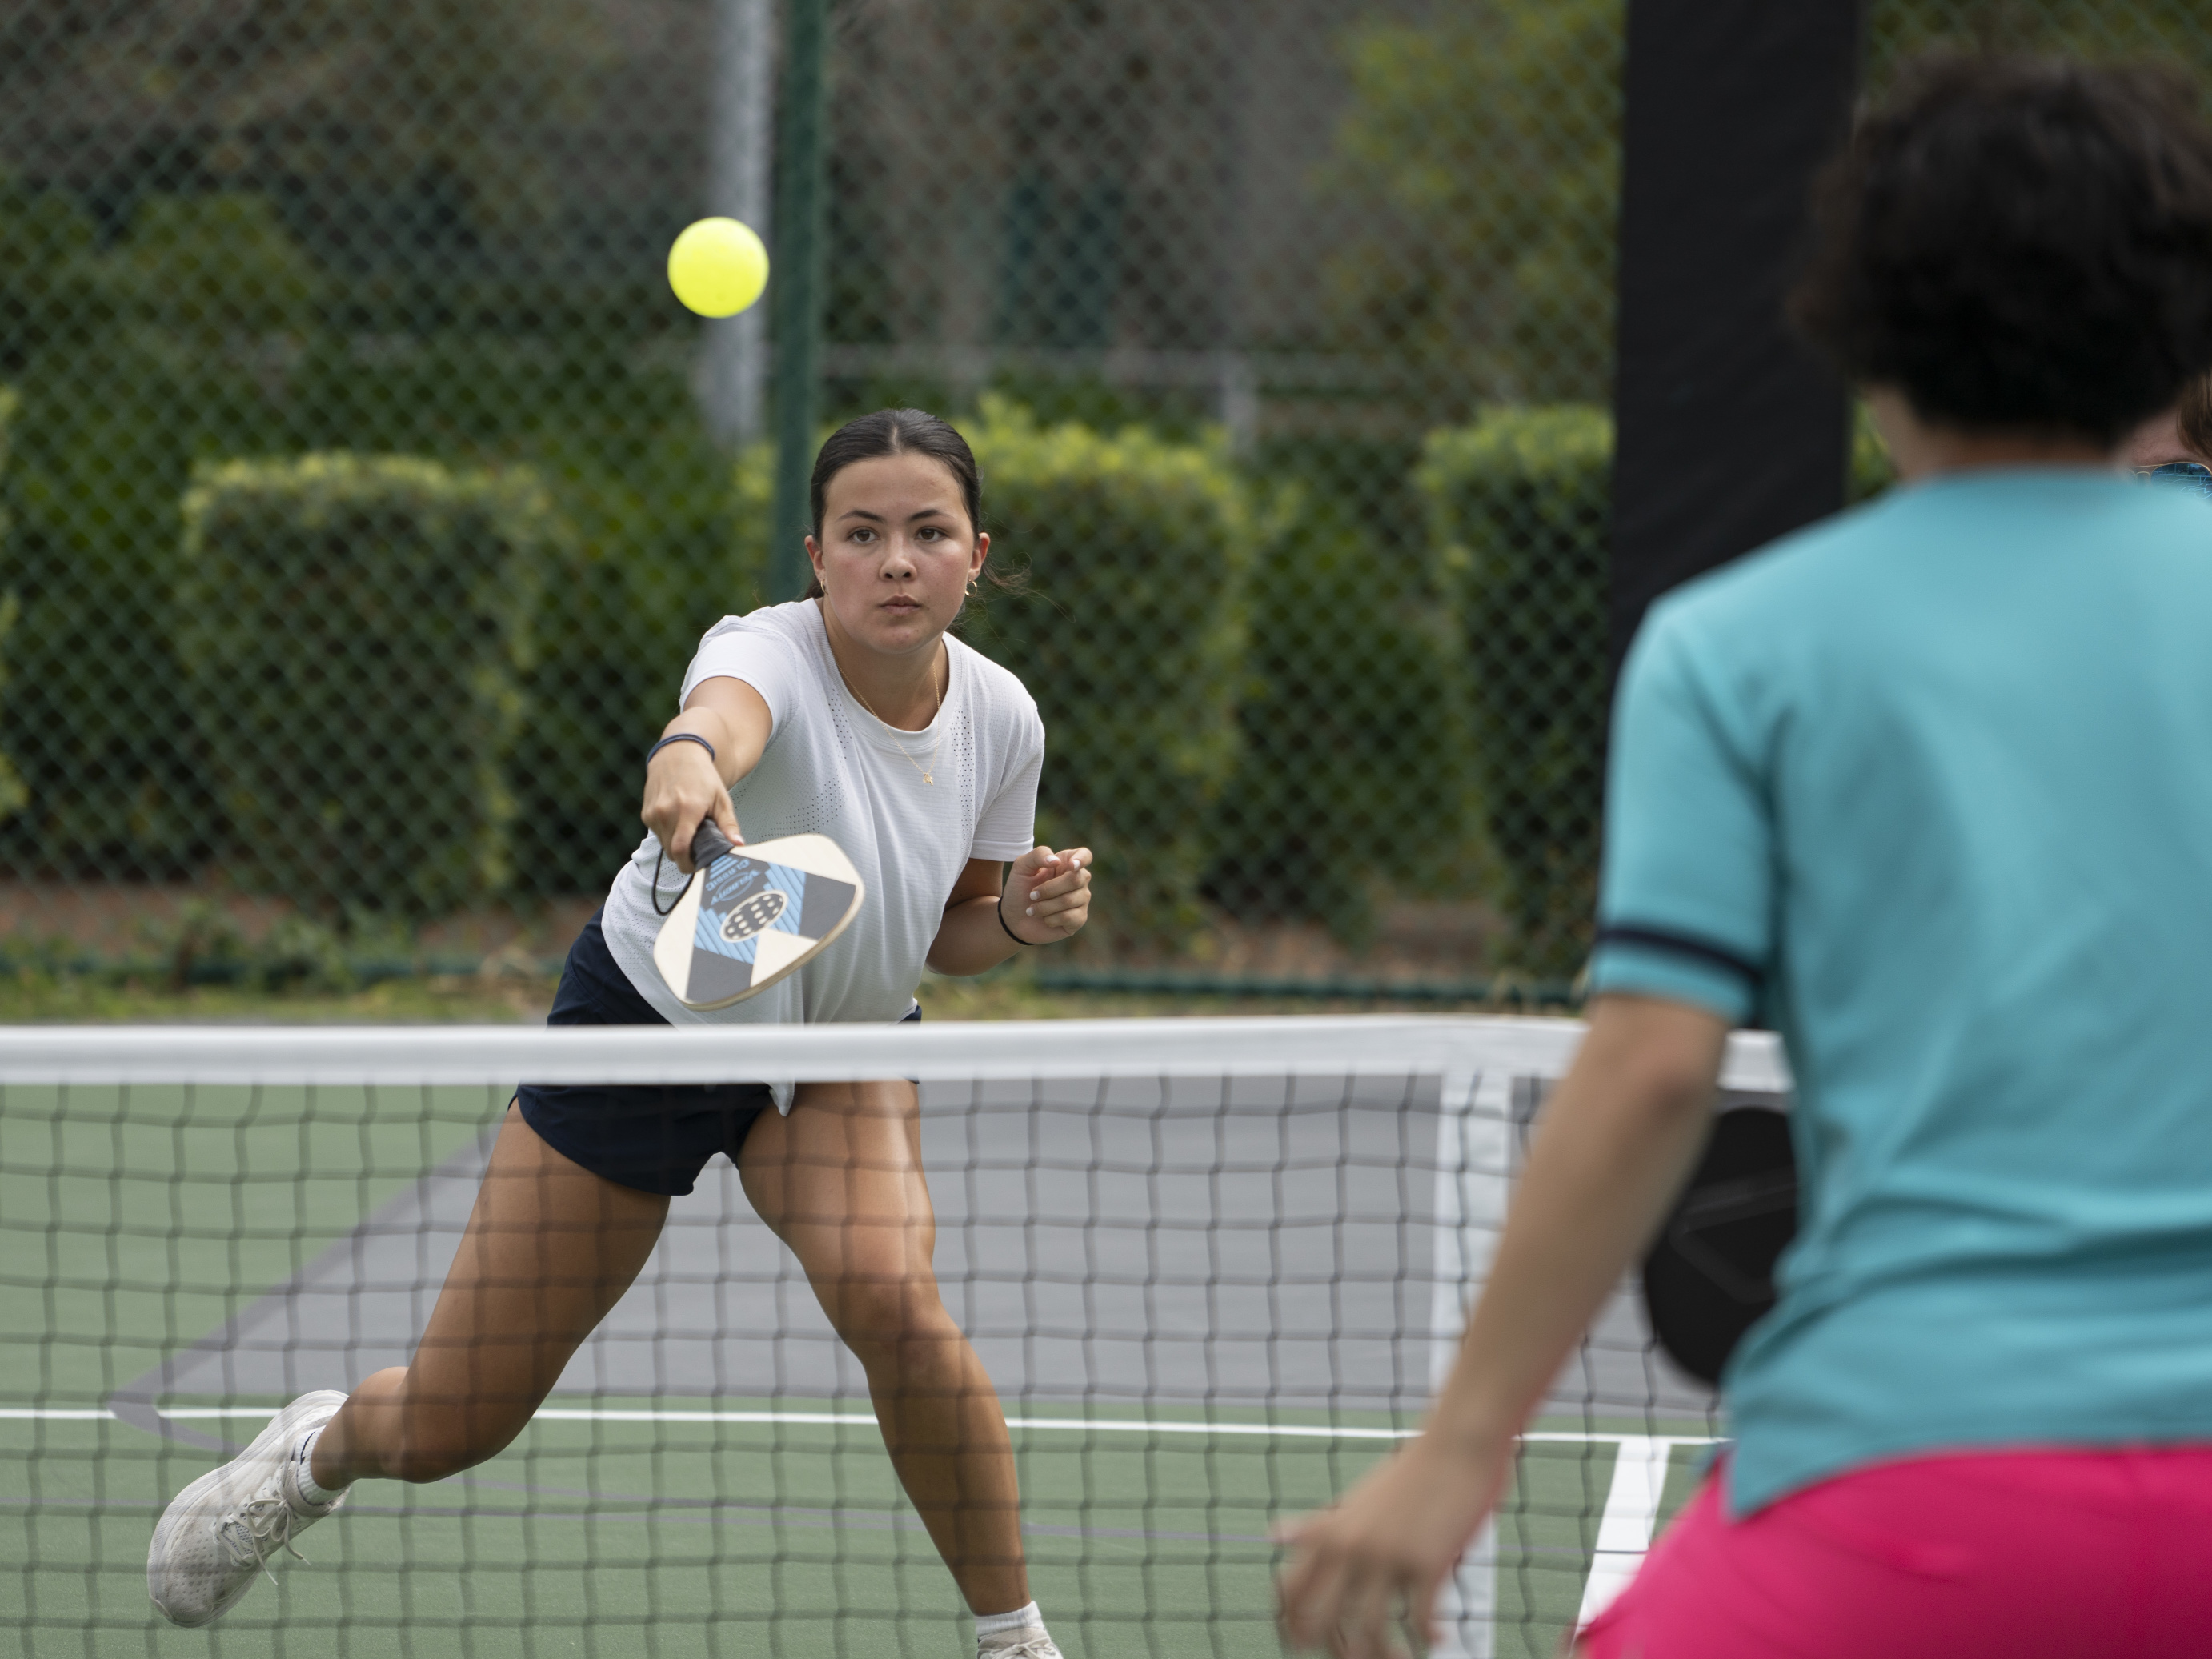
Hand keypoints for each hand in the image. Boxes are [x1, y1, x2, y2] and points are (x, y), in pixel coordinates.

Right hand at [640, 739, 741, 872]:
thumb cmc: (702, 777)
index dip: (688, 864)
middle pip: (672, 851)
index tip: (697, 866)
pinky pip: (657, 834)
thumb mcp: (721, 799)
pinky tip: (677, 820)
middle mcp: (666, 812)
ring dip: (676, 844)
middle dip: (685, 855)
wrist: (678, 754)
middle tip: (698, 846)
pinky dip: (668, 834)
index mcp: (687, 809)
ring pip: (664, 844)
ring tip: (689, 828)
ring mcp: (653, 813)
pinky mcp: (646, 813)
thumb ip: (728, 825)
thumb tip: (737, 845)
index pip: (680, 849)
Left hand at [1001, 845, 1091, 942]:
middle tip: (1032, 895)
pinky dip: (1050, 919)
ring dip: (1044, 906)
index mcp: (1067, 863)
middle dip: (1048, 889)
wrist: (1015, 917)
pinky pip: (1068, 917)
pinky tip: (1044, 919)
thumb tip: (1056, 861)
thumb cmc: (1020, 888)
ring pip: (1068, 900)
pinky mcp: (1079, 918)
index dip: (1082, 859)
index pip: (1085, 855)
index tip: (1072, 866)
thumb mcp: (1022, 866)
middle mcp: (1079, 880)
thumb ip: (1038, 855)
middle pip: (1075, 879)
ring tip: (1033, 909)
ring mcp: (1081, 899)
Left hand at [1274, 1431, 1511, 1657]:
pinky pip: (1419, 1621)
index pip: (1288, 1593)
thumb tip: (1273, 1534)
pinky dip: (1427, 1639)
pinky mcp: (1427, 1561)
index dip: (1290, 1629)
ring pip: (1371, 1633)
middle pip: (1321, 1622)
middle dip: (1336, 1654)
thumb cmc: (1406, 1476)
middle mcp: (1349, 1546)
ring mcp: (1387, 1555)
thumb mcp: (1352, 1502)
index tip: (1305, 1648)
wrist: (1453, 1448)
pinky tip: (1437, 1640)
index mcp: (1328, 1533)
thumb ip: (1317, 1527)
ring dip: (1385, 1658)